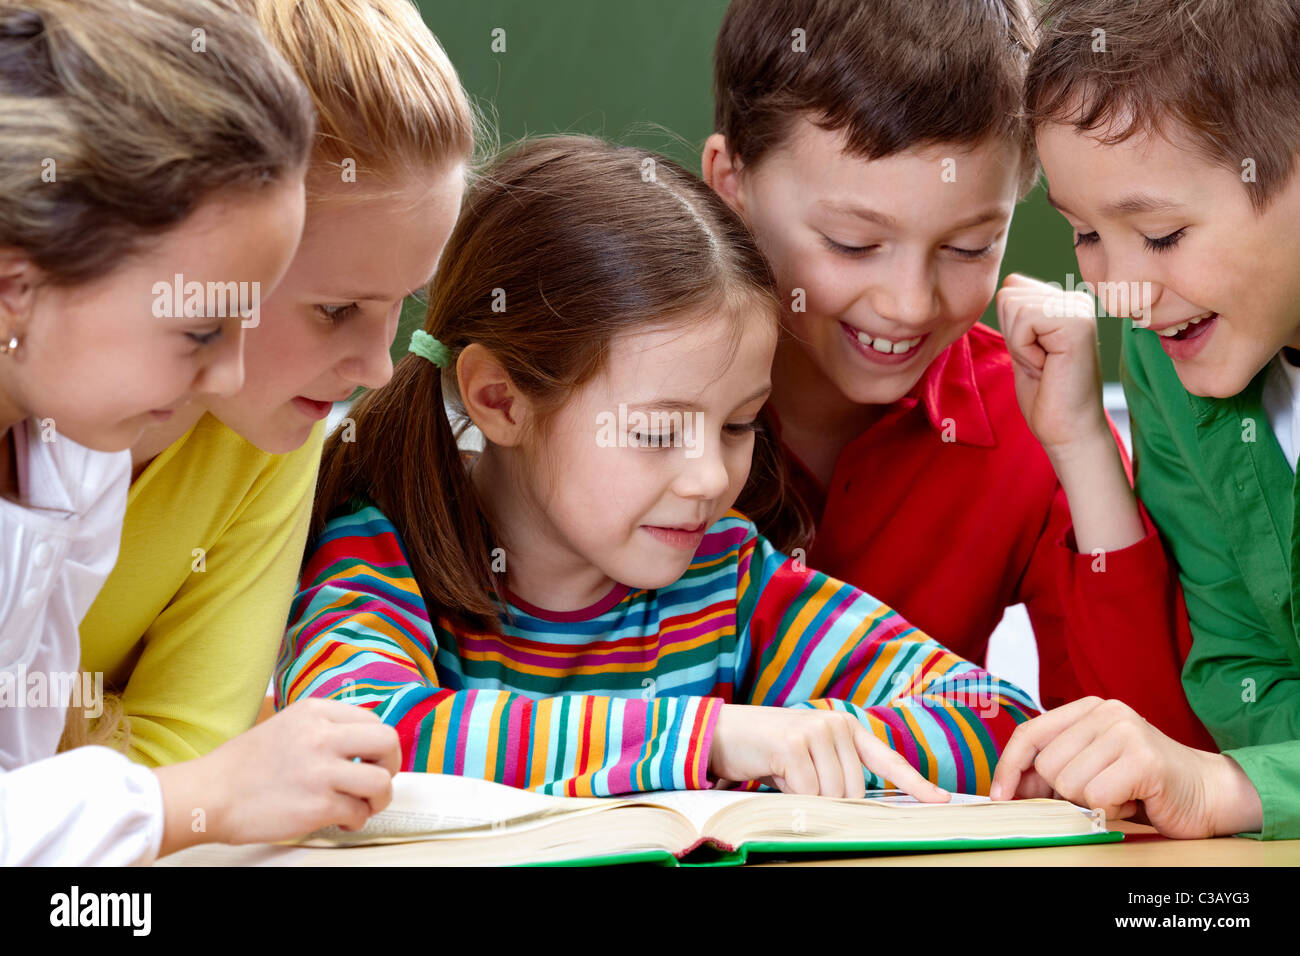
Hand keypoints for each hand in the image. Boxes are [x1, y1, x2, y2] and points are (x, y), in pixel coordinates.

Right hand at [154, 698, 400, 855]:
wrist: (209, 795)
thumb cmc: (244, 765)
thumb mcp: (287, 725)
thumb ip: (324, 727)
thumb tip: (364, 743)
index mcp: (315, 711)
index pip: (373, 720)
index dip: (378, 745)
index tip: (369, 760)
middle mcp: (322, 736)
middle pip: (388, 743)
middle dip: (391, 765)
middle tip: (376, 780)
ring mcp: (322, 771)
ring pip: (382, 782)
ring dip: (378, 799)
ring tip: (361, 806)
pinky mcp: (318, 805)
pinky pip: (359, 812)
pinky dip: (356, 820)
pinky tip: (340, 820)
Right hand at [708, 703, 949, 800]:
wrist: (721, 732)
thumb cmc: (766, 751)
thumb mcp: (808, 757)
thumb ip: (836, 772)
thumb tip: (859, 808)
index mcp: (846, 727)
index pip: (888, 760)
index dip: (916, 783)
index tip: (943, 801)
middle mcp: (836, 724)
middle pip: (855, 792)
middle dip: (830, 801)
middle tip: (798, 785)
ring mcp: (816, 732)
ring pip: (834, 795)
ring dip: (809, 799)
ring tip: (784, 775)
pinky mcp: (793, 745)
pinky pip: (808, 792)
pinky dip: (792, 796)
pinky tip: (775, 775)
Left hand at [989, 697, 1262, 838]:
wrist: (1207, 792)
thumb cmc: (1143, 785)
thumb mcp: (1090, 769)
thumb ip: (1051, 772)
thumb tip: (1007, 788)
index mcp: (1088, 708)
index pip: (1029, 733)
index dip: (1010, 766)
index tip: (1000, 796)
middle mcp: (1106, 711)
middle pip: (1047, 765)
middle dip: (1065, 793)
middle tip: (1099, 793)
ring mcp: (1126, 731)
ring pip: (1069, 783)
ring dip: (1091, 803)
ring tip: (1120, 794)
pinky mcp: (1143, 759)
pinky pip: (1096, 796)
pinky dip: (1111, 810)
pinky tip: (1132, 801)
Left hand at [996, 273, 1108, 453]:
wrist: (1067, 430)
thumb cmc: (1044, 395)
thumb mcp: (1024, 345)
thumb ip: (1018, 315)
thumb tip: (1008, 285)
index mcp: (1065, 302)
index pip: (1011, 288)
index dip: (1009, 328)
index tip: (1034, 356)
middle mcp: (1076, 299)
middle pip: (1009, 293)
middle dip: (1012, 336)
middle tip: (1040, 364)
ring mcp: (1079, 308)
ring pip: (1012, 305)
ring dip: (1018, 345)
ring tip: (1044, 366)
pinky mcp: (1077, 322)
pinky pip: (1023, 321)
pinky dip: (1024, 351)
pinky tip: (1047, 367)